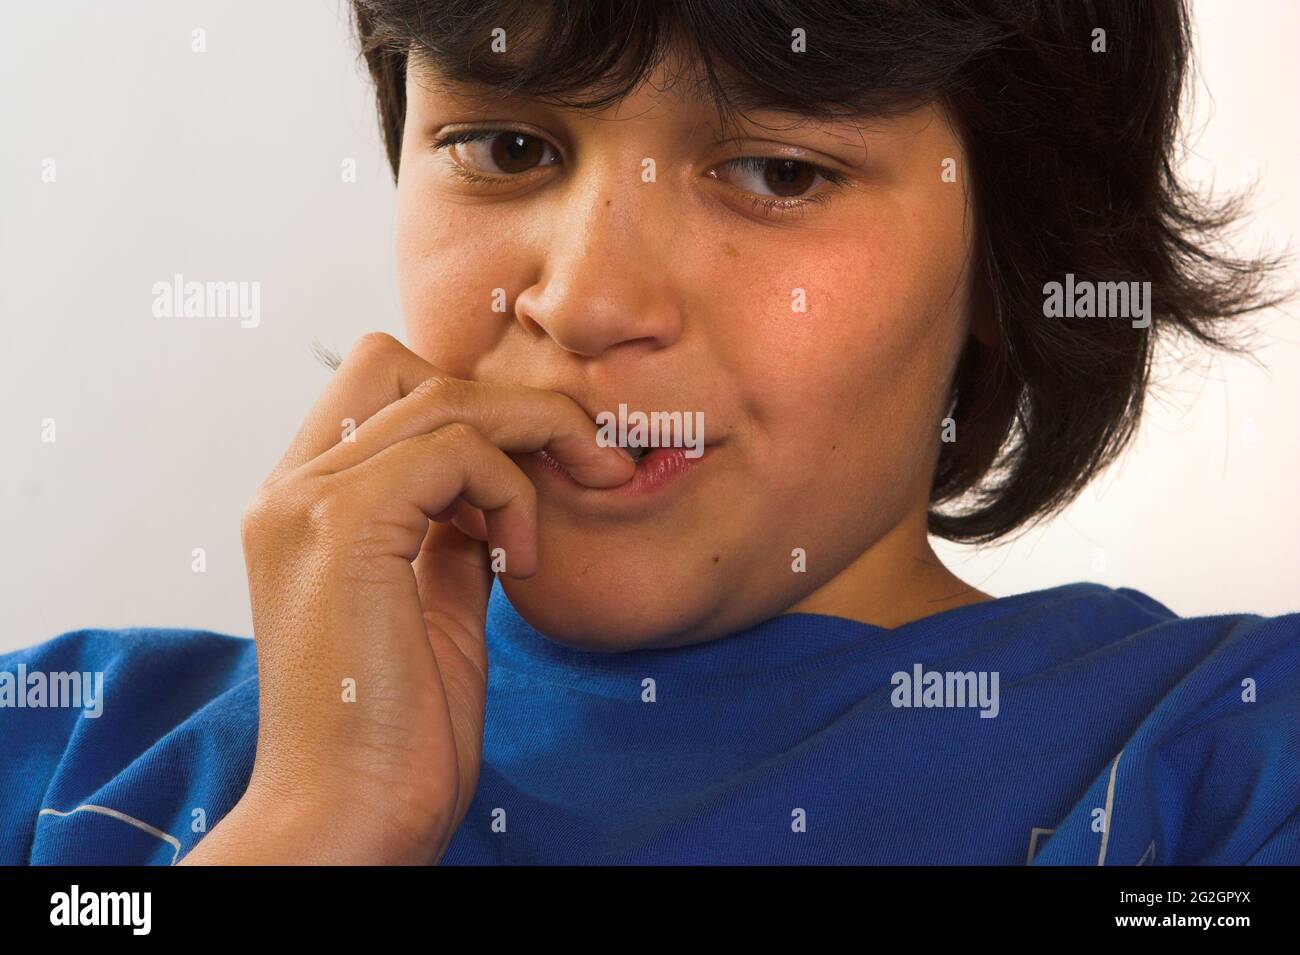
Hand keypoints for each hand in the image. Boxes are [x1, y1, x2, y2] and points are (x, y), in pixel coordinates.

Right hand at [181, 332, 632, 863]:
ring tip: (557, 521)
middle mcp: (290, 491)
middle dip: (508, 403)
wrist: (349, 818)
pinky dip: (509, 490)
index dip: (473, 414)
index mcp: (303, 507)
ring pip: (441, 396)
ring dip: (530, 441)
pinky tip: (521, 559)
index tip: (542, 479)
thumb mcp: (436, 607)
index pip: (381, 391)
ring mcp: (306, 503)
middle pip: (401, 364)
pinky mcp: (342, 527)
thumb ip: (452, 537)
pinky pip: (455, 449)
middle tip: (584, 465)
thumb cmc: (392, 730)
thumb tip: (497, 492)